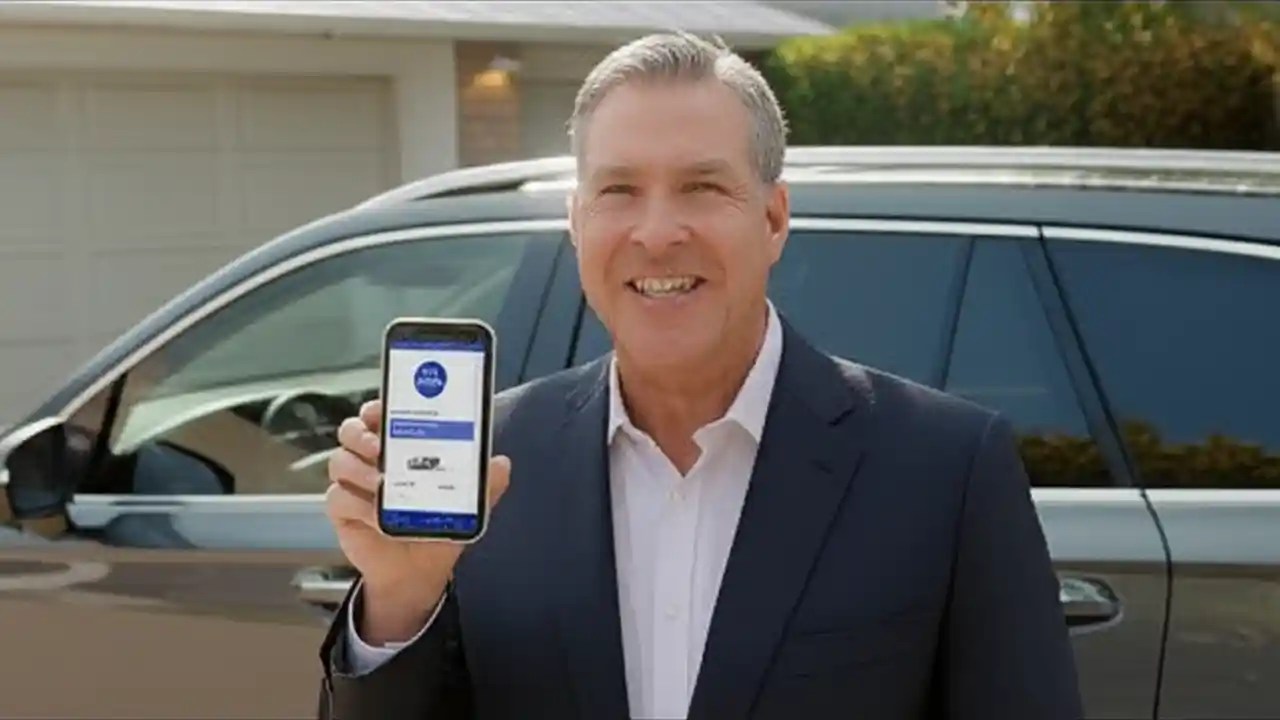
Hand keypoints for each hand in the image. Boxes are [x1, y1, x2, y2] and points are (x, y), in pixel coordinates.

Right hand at [326, 399, 510, 642]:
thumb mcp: (466, 504)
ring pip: (340, 461)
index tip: (382, 411)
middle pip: (350, 431)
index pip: (377, 415)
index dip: (375, 408)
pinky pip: (338, 498)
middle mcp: (369, 460)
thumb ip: (485, 483)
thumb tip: (503, 464)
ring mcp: (353, 485)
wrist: (417, 570)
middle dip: (361, 434)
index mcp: (397, 447)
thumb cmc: (435, 525)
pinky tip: (375, 515)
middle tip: (379, 446)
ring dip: (359, 469)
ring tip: (382, 483)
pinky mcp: (342, 511)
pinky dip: (357, 504)